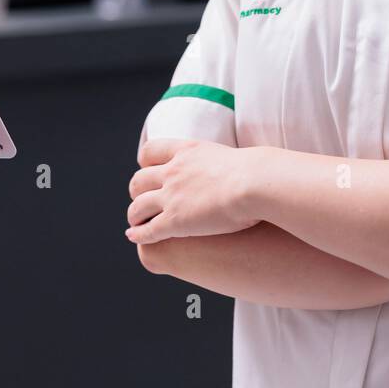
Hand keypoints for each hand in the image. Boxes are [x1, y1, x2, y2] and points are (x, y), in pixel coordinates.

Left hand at [125, 137, 258, 244]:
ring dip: (134, 215)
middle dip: (136, 190)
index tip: (147, 168)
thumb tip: (231, 171)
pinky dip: (138, 234)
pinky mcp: (174, 221)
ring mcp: (171, 197)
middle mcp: (173, 172)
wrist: (254, 183)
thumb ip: (219, 163)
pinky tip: (135, 236)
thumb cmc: (254, 172)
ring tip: (135, 222)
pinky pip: (148, 230)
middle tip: (140, 198)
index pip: (151, 150)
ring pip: (138, 206)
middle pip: (139, 179)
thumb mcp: (229, 156)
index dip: (145, 162)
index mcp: (186, 152)